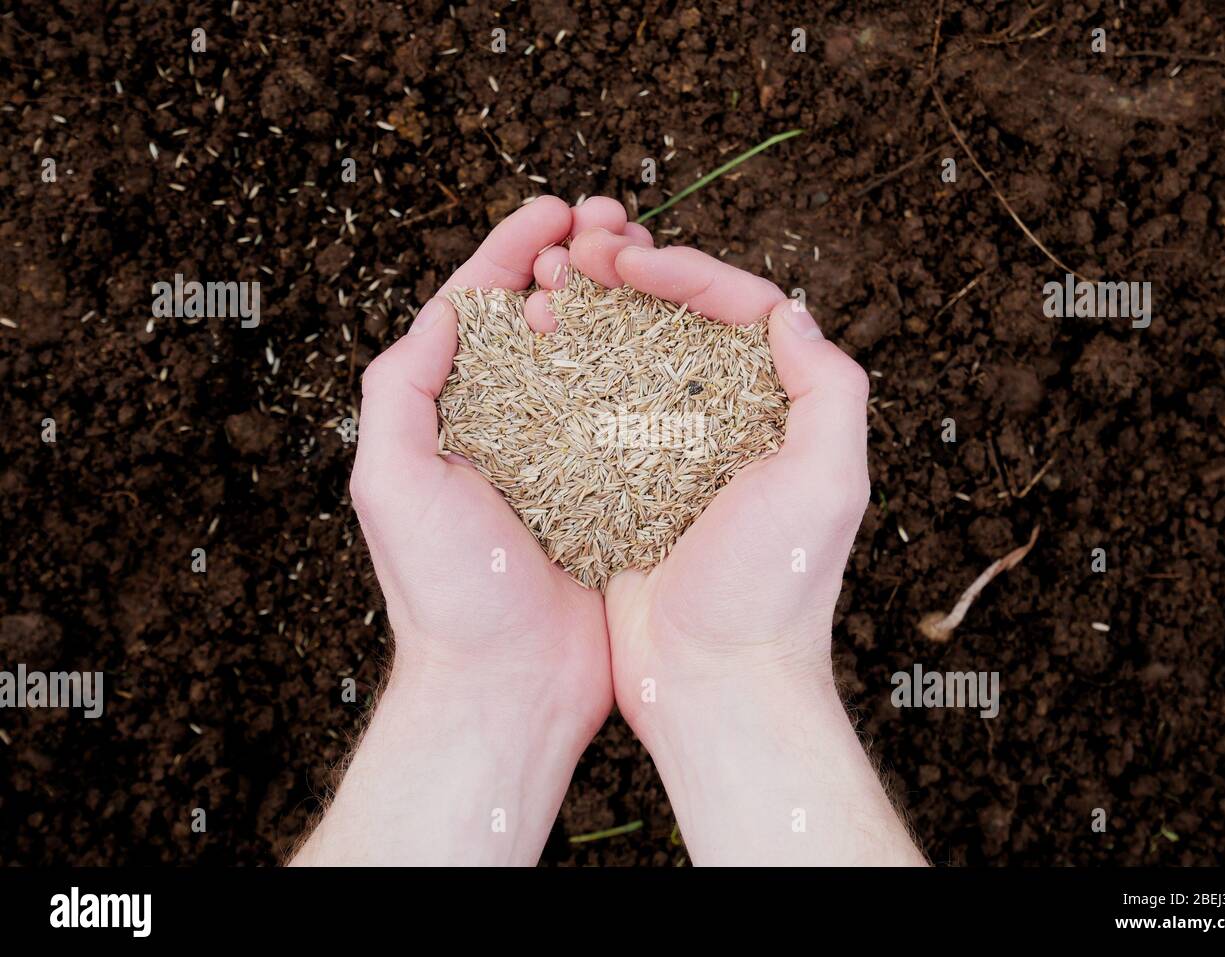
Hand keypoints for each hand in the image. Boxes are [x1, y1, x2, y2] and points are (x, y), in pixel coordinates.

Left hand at [295, 197, 644, 864]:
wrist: (507, 687)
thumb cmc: (446, 592)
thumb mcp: (392, 481)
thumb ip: (401, 389)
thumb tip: (449, 310)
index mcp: (451, 414)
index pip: (479, 308)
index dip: (512, 249)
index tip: (554, 210)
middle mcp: (510, 426)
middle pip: (543, 319)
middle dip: (575, 260)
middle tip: (612, 221)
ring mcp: (565, 456)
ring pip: (594, 355)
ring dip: (618, 301)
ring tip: (645, 260)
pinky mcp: (614, 489)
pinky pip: (635, 414)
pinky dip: (653, 368)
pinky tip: (679, 338)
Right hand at [570, 226, 925, 864]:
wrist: (712, 683)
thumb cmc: (773, 588)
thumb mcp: (829, 485)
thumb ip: (829, 391)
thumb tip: (786, 311)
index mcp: (772, 410)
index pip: (735, 308)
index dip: (685, 270)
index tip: (631, 259)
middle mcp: (717, 422)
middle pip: (672, 321)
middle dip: (626, 273)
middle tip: (579, 247)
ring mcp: (659, 453)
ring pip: (621, 357)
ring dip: (585, 311)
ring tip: (546, 279)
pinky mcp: (610, 486)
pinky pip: (583, 414)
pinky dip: (557, 374)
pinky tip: (527, 348)